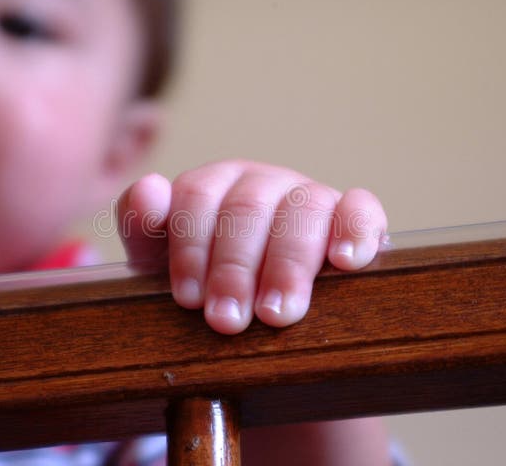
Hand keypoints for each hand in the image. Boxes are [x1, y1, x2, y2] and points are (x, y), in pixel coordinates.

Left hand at [117, 160, 386, 333]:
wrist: (263, 307)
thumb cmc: (210, 283)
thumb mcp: (165, 263)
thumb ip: (146, 229)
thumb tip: (149, 189)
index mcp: (215, 186)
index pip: (198, 197)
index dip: (191, 248)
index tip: (189, 300)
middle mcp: (262, 183)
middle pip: (248, 207)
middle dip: (234, 267)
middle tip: (226, 321)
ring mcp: (308, 195)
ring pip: (302, 208)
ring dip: (288, 263)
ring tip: (276, 314)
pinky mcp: (352, 215)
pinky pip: (360, 208)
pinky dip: (354, 230)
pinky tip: (345, 263)